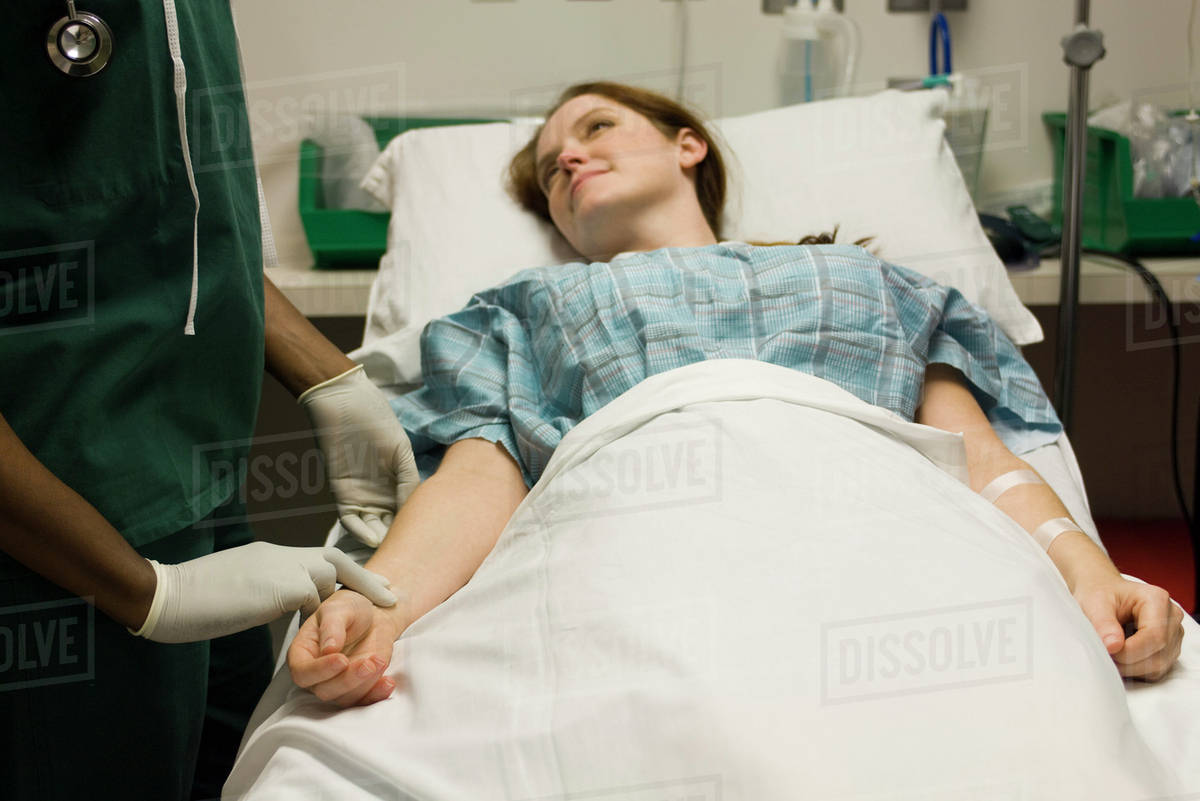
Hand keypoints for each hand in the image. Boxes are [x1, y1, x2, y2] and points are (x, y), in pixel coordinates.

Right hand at [130, 543, 396, 642]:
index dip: (346, 571)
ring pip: (325, 582)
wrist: (166, 594)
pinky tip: (319, 639)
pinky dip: (319, 620)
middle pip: (333, 560)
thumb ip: (265, 586)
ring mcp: (282, 568)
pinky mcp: (282, 588)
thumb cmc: (192, 597)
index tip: (372, 582)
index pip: (317, 557)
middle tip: (391, 596)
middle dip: (364, 579)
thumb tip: (280, 600)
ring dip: (332, 607)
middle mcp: (280, 555)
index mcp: (270, 554)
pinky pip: (314, 603)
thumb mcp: (238, 584)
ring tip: (350, 626)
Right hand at [288, 589, 407, 706]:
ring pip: (346, 697)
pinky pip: (365, 701)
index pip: (302, 672)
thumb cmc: (350, 609)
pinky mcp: (358, 687)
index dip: (320, 670)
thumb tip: (328, 649)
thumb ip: (332, 627)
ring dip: (365, 684)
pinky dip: (377, 695)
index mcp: (303, 653)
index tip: (341, 659)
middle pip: (324, 690)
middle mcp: (317, 673)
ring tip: (380, 661)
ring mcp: (337, 683)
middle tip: (368, 663)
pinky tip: (388, 683)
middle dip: (348, 679)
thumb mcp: (338, 608)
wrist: (373, 615)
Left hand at [300, 365, 420, 546]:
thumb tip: (415, 511)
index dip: (418, 526)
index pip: (410, 512)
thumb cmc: (375, 419)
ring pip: (373, 526)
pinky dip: (361, 531)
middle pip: (392, 524)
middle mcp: (381, 493)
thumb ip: (409, 481)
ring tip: (393, 550)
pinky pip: (351, 519)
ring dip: (381, 540)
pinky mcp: (342, 493)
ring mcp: (362, 495)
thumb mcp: (401, 451)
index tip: (429, 541)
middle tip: (411, 554)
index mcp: (399, 483)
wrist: (344, 402)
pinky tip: (374, 538)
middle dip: (400, 539)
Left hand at [1071, 575, 1184, 681]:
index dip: (1130, 651)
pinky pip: (1155, 671)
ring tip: (1110, 653)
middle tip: (1104, 654)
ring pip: (1158, 666)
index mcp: (1157, 599)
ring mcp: (1173, 635)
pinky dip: (1135, 669)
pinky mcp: (1169, 650)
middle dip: (1128, 661)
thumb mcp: (1094, 603)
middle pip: (1159, 655)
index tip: (1107, 651)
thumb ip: (1103, 624)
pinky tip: (1120, 656)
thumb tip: (1113, 646)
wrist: (1103, 595)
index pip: (1155, 636)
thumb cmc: (1100, 595)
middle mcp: (1171, 617)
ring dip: (1130, 667)